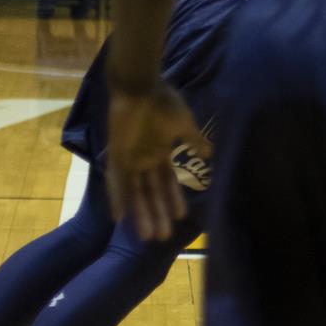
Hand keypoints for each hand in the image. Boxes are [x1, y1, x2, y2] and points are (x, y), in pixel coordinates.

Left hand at [106, 83, 209, 241]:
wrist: (141, 88)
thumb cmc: (164, 103)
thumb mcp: (184, 123)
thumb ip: (193, 140)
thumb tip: (209, 154)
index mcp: (160, 153)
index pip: (168, 182)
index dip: (174, 199)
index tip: (182, 218)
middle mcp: (144, 161)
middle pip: (151, 194)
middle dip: (157, 215)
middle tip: (163, 238)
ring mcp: (130, 160)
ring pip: (135, 194)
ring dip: (141, 214)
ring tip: (147, 235)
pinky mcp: (117, 156)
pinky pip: (115, 183)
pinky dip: (117, 199)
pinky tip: (120, 217)